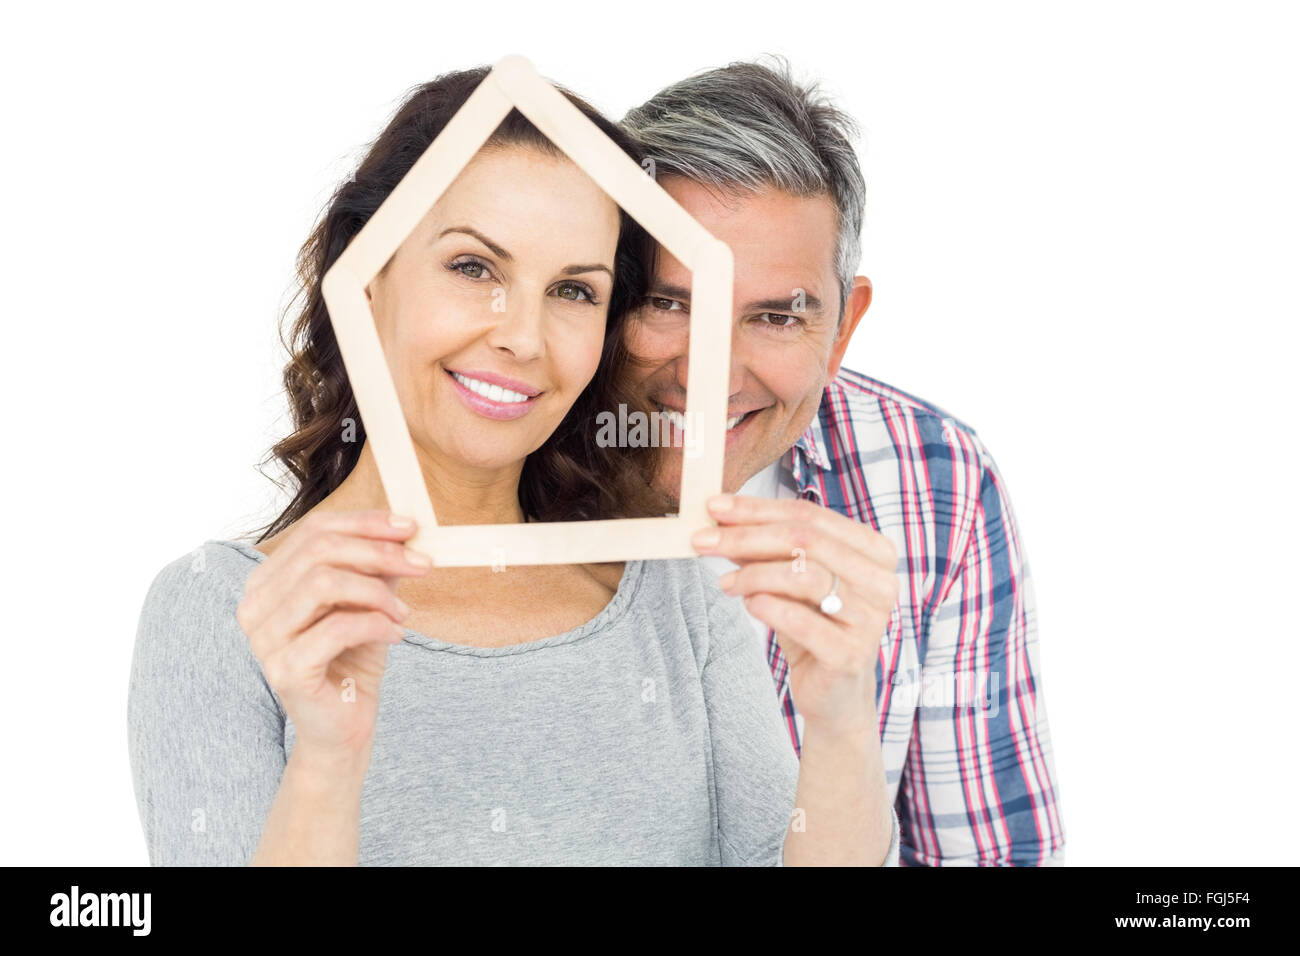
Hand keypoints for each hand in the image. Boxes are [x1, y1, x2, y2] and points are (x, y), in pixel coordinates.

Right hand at [236, 510, 431, 762]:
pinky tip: (395, 635)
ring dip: (376, 592)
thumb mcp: (368, 601)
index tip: (409, 527)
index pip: (314, 530)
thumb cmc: (352, 660)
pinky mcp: (285, 670)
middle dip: (378, 552)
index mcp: (267, 582)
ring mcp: (264, 639)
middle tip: (422, 565)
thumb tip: (403, 529)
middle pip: (319, 551)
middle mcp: (255, 606)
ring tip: (402, 612)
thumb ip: (377, 565)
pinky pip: (338, 627)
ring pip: (323, 583)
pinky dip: (376, 625)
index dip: (365, 522)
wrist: (343, 725)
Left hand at [692, 494, 899, 733]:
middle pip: (805, 540)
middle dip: (746, 537)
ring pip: (804, 576)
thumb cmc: (815, 626)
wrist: (835, 694)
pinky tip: (748, 604)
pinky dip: (768, 607)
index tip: (714, 508)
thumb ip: (765, 548)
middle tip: (703, 541)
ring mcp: (870, 619)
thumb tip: (720, 518)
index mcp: (874, 551)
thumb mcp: (790, 580)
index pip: (809, 515)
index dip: (757, 509)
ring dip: (753, 574)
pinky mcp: (850, 655)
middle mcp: (880, 580)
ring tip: (725, 584)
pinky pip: (801, 620)